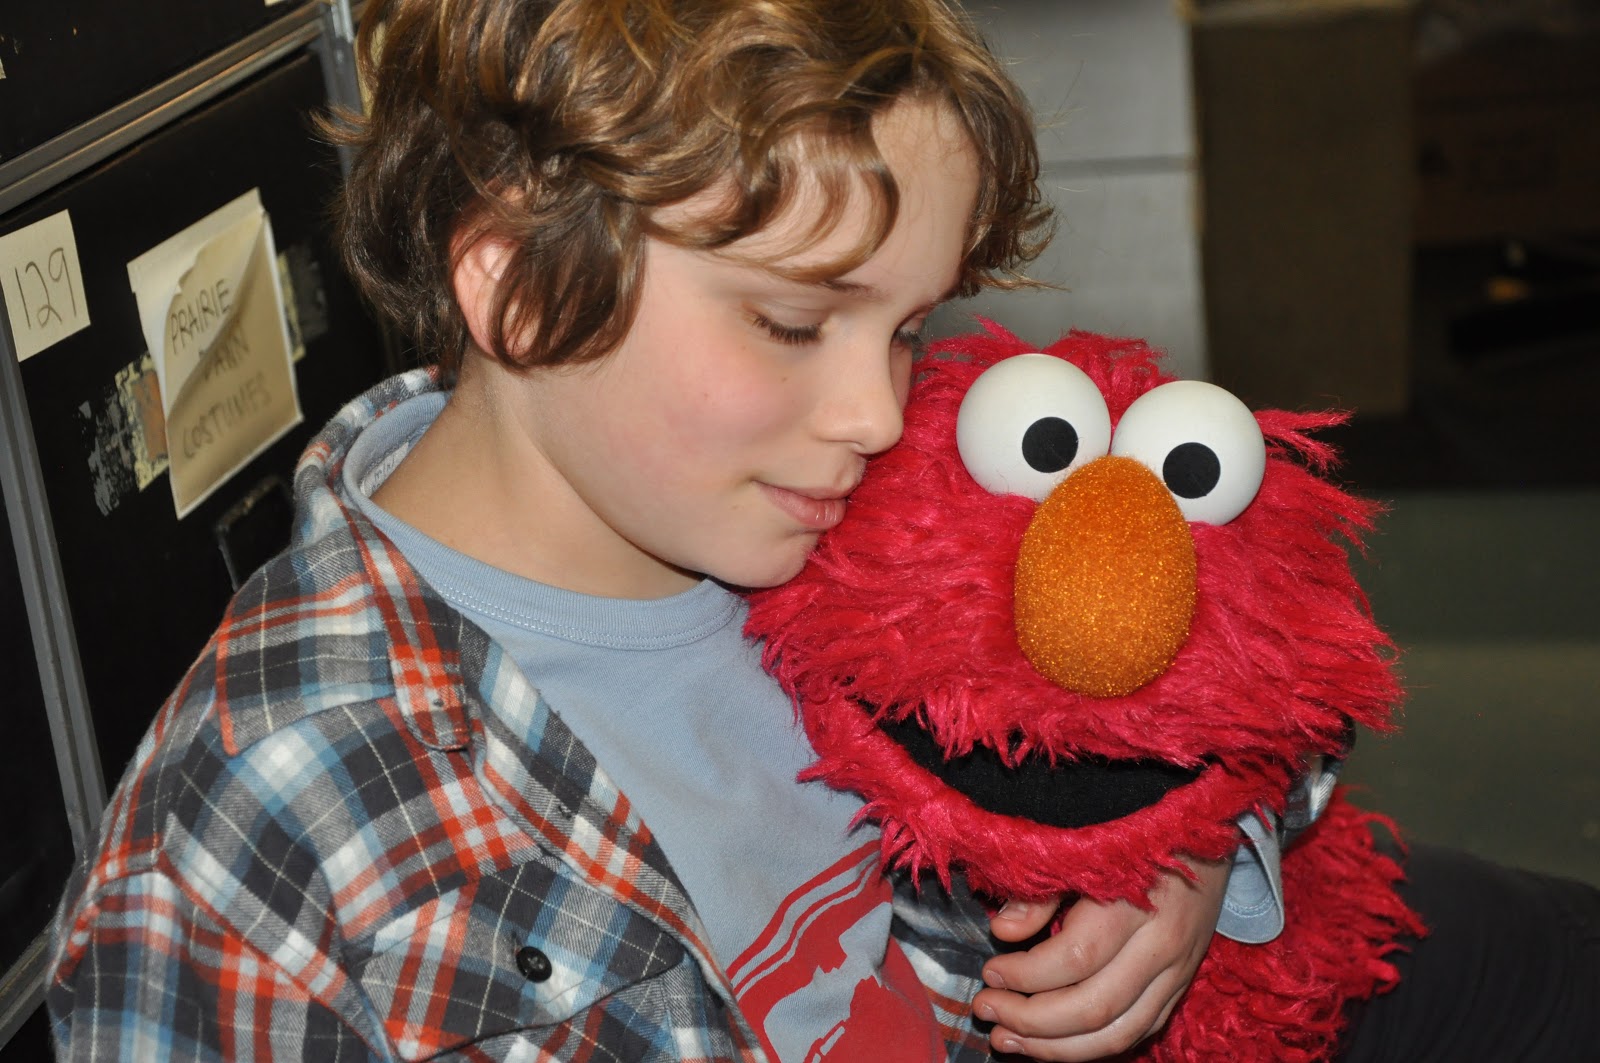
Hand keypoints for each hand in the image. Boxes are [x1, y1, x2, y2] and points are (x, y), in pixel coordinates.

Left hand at [972, 855, 1230, 1060]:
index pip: (1074, 958)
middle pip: (1094, 1007)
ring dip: (1057, 1048)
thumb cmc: (1131, 840)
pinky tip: (1054, 1043)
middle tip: (988, 1012)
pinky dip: (1093, 1047)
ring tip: (1009, 1040)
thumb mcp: (1083, 850)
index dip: (1024, 974)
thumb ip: (1042, 892)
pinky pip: (1138, 1032)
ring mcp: (1176, 972)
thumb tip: (1002, 930)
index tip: (990, 973)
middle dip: (1032, 1021)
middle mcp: (1160, 945)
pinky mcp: (1181, 987)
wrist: (1204, 839)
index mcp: (1133, 903)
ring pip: (1118, 1034)